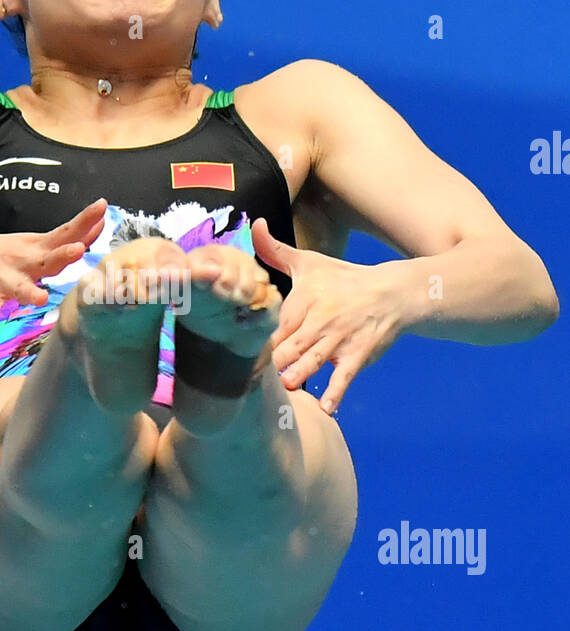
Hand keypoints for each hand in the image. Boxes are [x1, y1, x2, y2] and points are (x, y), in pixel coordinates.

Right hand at [0, 199, 106, 332]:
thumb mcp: (27, 246)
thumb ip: (58, 246)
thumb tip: (92, 233)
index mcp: (34, 249)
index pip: (63, 234)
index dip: (83, 223)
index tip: (103, 209)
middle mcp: (20, 262)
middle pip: (46, 258)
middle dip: (62, 254)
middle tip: (78, 249)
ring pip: (17, 287)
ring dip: (28, 292)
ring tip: (39, 299)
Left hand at [251, 216, 403, 414]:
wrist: (392, 293)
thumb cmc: (344, 280)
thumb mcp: (309, 263)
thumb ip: (275, 250)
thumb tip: (254, 224)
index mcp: (303, 300)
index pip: (272, 323)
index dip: (254, 338)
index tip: (237, 350)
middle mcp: (319, 321)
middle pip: (287, 346)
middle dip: (271, 363)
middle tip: (251, 377)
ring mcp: (339, 341)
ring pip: (311, 362)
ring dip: (297, 376)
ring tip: (284, 388)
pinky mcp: (357, 356)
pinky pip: (344, 377)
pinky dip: (335, 392)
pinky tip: (324, 407)